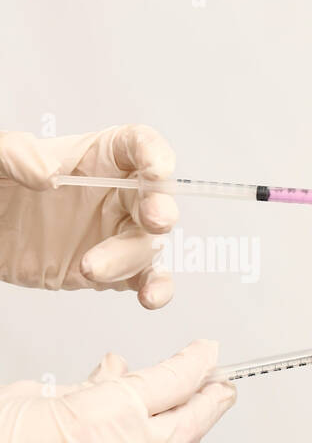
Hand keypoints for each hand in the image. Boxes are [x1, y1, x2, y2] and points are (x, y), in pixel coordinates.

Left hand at [0, 125, 178, 308]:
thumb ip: (19, 155)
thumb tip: (47, 172)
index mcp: (95, 158)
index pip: (137, 146)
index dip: (155, 154)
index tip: (156, 170)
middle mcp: (113, 194)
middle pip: (156, 197)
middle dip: (161, 209)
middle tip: (153, 219)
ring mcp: (115, 234)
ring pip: (147, 244)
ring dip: (130, 259)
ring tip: (91, 268)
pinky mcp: (111, 270)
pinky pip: (144, 278)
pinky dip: (155, 288)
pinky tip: (149, 296)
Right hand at [0, 340, 235, 442]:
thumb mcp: (34, 398)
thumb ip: (88, 386)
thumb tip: (117, 368)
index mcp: (108, 412)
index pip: (173, 380)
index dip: (196, 363)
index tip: (207, 354)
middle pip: (191, 421)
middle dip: (212, 400)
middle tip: (223, 387)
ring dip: (194, 439)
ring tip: (197, 424)